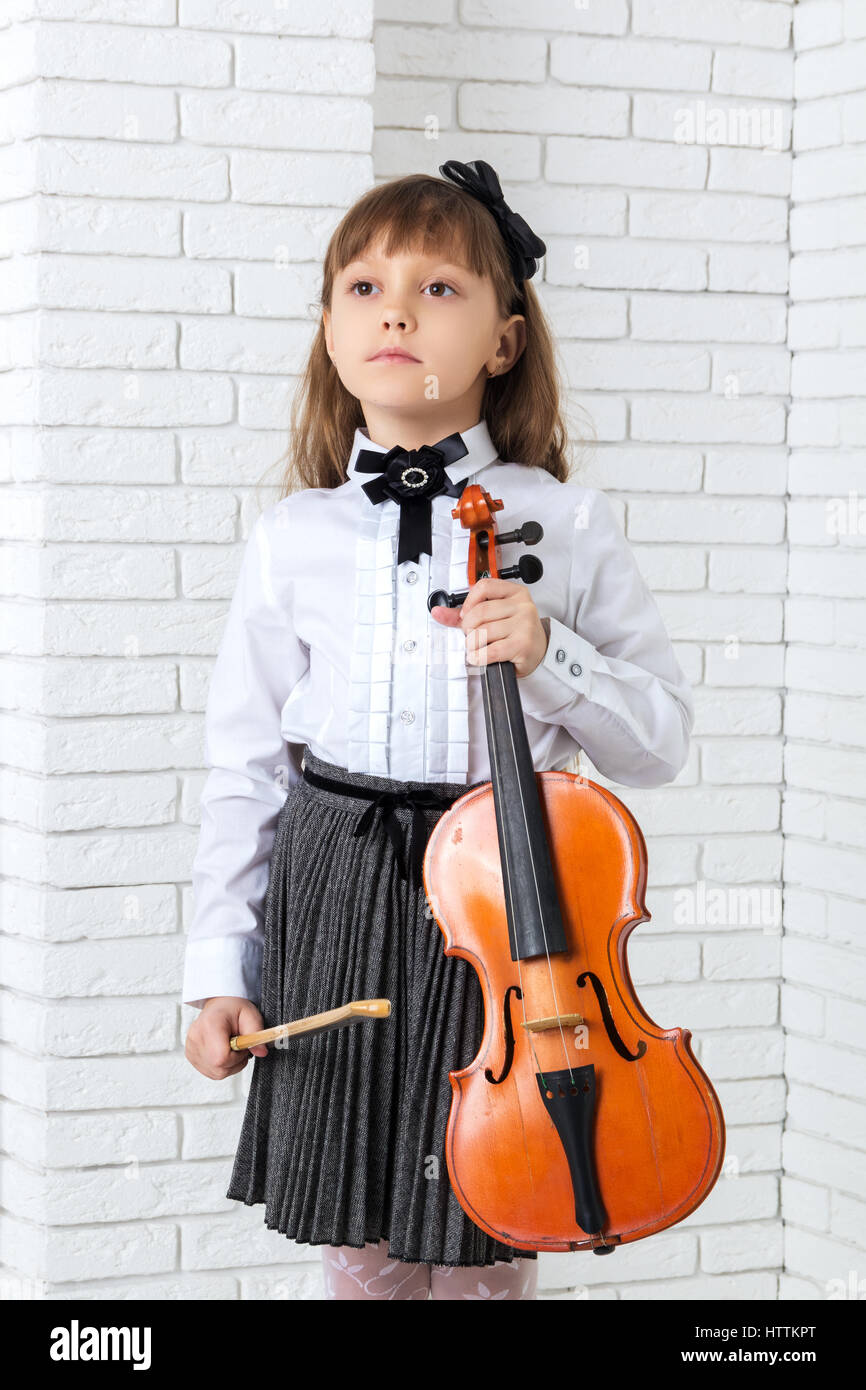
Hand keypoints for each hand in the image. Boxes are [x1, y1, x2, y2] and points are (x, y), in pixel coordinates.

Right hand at [184, 996, 269, 1078]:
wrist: (219, 1005)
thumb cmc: (233, 1008)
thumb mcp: (250, 1015)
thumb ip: (257, 1034)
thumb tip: (261, 1052)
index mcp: (210, 1025)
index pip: (221, 1058)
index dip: (237, 1057)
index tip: (242, 1045)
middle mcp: (196, 1037)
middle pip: (218, 1068)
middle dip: (235, 1062)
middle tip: (239, 1046)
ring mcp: (191, 1048)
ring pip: (215, 1073)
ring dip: (229, 1065)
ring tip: (231, 1047)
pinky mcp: (190, 1055)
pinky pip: (210, 1071)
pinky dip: (220, 1066)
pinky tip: (222, 1051)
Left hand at [431, 576, 548, 677]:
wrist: (537, 652)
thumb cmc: (515, 633)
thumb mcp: (493, 617)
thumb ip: (464, 614)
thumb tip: (438, 612)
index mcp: (515, 593)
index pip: (484, 587)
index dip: (468, 602)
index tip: (465, 615)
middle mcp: (522, 606)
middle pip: (480, 612)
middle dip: (468, 628)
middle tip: (471, 635)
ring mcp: (524, 624)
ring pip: (483, 632)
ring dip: (472, 644)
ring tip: (477, 647)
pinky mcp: (522, 644)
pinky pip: (490, 650)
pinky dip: (478, 657)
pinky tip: (479, 657)